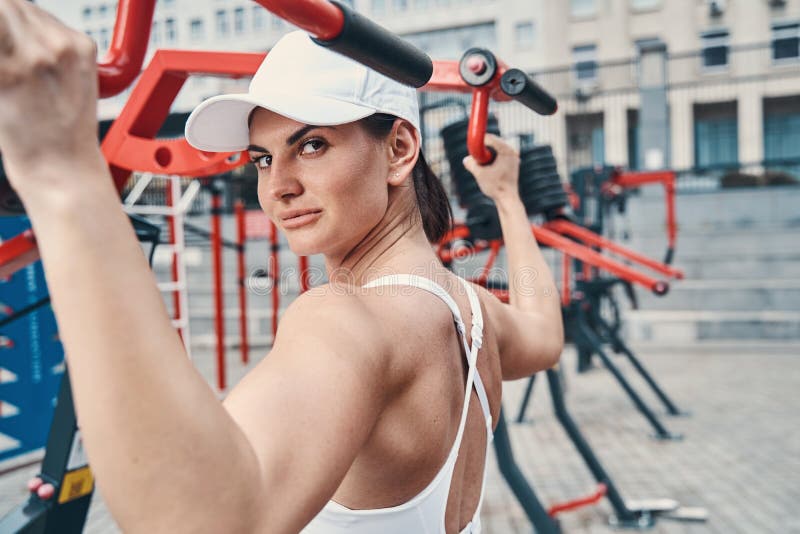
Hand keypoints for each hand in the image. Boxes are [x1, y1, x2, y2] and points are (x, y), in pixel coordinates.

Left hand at [0, 1, 101, 196]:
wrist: (62, 172)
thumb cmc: (61, 137)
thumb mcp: (70, 85)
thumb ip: (45, 51)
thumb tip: (10, 29)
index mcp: (80, 46)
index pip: (26, 7)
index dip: (7, 20)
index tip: (5, 44)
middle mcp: (59, 46)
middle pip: (8, 5)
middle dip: (0, 29)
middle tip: (5, 67)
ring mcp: (33, 58)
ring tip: (5, 78)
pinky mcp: (8, 75)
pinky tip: (1, 85)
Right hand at [462, 134, 519, 204]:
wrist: (508, 199)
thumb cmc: (497, 187)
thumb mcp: (480, 174)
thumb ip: (471, 164)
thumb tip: (466, 159)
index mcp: (507, 151)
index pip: (491, 138)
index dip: (478, 141)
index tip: (471, 146)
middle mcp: (512, 152)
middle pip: (493, 142)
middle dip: (483, 148)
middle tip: (474, 155)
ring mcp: (513, 157)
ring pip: (495, 149)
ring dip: (487, 154)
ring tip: (481, 164)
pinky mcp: (511, 163)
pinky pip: (499, 155)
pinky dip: (491, 158)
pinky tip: (487, 167)